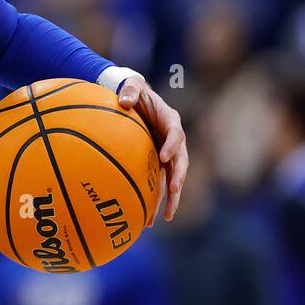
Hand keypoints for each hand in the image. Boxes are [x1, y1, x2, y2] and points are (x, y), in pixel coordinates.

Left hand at [116, 74, 187, 224]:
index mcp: (170, 119)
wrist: (133, 99)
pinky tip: (150, 219)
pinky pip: (160, 183)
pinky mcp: (158, 164)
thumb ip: (130, 90)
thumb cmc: (132, 90)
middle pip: (181, 161)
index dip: (173, 145)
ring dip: (171, 197)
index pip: (176, 133)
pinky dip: (157, 200)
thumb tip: (123, 101)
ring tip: (167, 216)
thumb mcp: (132, 85)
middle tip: (173, 190)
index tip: (165, 156)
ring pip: (173, 178)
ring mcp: (167, 153)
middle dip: (178, 177)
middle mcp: (173, 139)